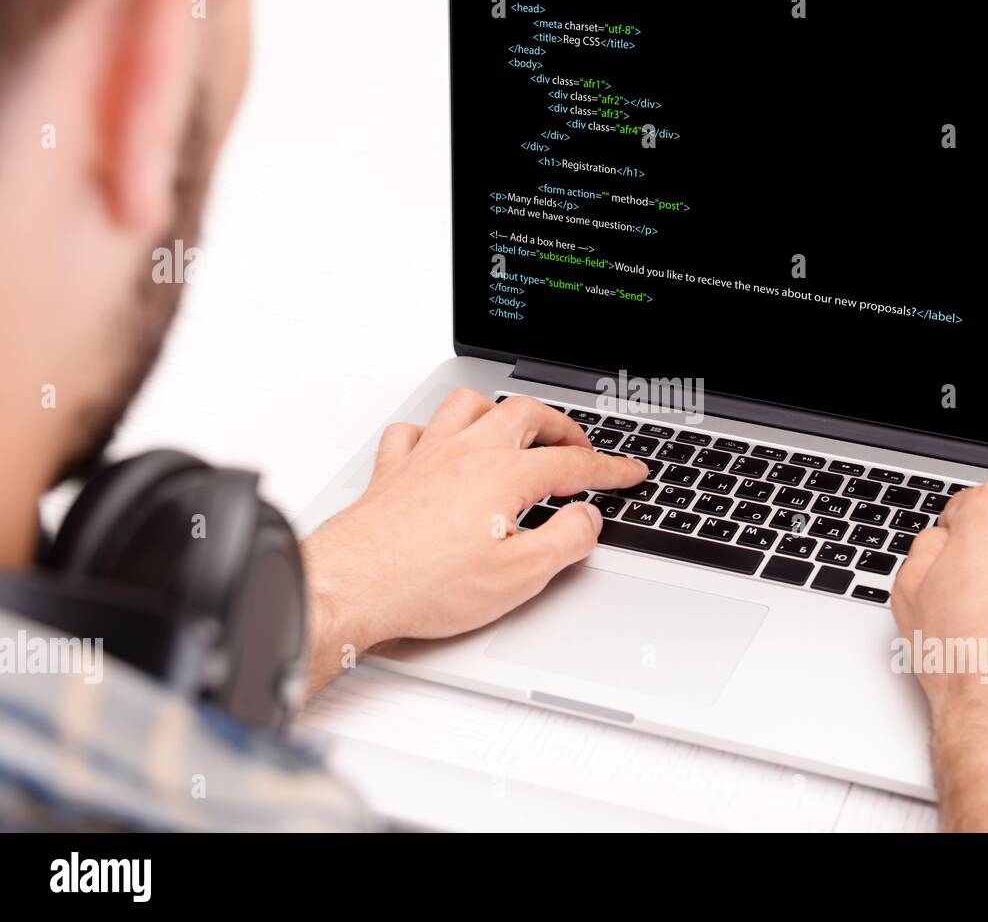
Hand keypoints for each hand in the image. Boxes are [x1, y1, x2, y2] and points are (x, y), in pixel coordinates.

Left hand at [299, 390, 646, 694]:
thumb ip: (565, 541)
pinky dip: (432, 431)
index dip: (609, 468)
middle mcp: (467, 453)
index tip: (629, 472)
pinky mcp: (391, 472)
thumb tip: (587, 519)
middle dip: (561, 426)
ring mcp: (426, 456)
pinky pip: (412, 431)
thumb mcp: (519, 576)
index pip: (573, 462)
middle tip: (579, 447)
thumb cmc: (426, 584)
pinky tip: (438, 446)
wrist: (353, 587)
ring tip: (514, 430)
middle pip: (525, 415)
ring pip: (468, 405)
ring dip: (498, 411)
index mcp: (505, 475)